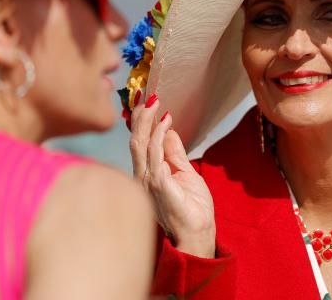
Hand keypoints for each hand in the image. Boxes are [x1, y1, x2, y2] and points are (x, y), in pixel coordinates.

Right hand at [129, 91, 215, 258]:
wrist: (196, 236)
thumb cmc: (190, 210)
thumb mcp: (184, 173)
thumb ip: (174, 154)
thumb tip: (168, 130)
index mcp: (147, 174)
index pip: (139, 143)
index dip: (141, 121)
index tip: (146, 101)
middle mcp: (142, 177)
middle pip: (135, 140)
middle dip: (140, 116)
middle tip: (148, 95)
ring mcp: (147, 181)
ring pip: (140, 144)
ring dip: (147, 120)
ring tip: (155, 102)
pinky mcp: (158, 184)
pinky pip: (155, 154)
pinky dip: (159, 135)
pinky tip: (165, 122)